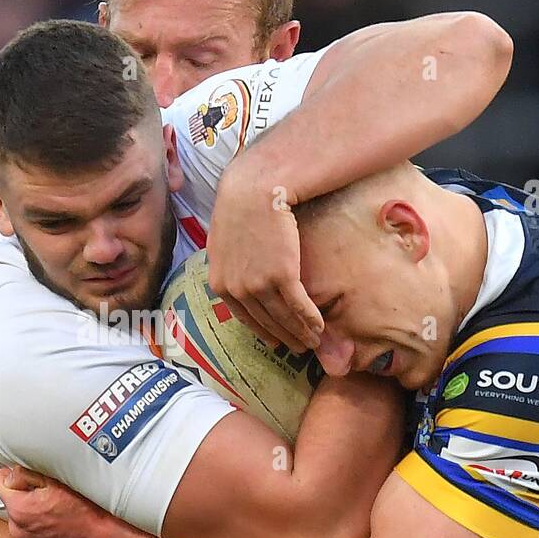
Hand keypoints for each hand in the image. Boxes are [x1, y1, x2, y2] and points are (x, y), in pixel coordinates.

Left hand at [0, 466, 117, 537]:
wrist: (97, 533)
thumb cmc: (80, 507)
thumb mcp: (53, 482)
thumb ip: (24, 475)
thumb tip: (7, 472)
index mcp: (18, 508)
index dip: (13, 475)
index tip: (28, 476)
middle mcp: (16, 527)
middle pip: (9, 498)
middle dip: (22, 493)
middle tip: (46, 493)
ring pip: (18, 514)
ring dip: (28, 509)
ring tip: (50, 507)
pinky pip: (26, 528)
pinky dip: (35, 523)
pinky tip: (52, 519)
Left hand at [206, 162, 323, 352]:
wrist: (254, 189)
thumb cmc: (240, 208)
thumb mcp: (223, 241)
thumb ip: (229, 264)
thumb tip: (237, 275)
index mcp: (219, 283)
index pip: (244, 317)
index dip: (263, 331)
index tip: (276, 341)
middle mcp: (236, 288)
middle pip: (265, 321)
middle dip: (285, 337)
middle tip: (300, 348)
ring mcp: (257, 284)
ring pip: (283, 317)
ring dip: (301, 332)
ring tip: (314, 341)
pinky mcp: (281, 275)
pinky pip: (298, 305)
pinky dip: (310, 319)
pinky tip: (320, 326)